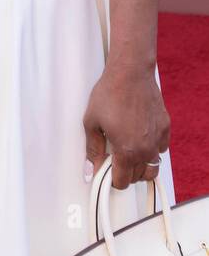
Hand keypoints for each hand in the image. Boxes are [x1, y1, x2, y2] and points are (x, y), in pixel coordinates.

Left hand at [83, 64, 169, 188]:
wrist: (130, 73)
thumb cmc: (110, 93)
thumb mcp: (91, 122)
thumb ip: (92, 149)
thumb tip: (90, 169)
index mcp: (127, 151)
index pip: (122, 182)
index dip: (111, 180)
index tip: (106, 172)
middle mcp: (145, 149)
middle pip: (138, 177)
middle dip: (125, 173)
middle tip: (114, 160)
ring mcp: (158, 139)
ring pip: (152, 166)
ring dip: (141, 166)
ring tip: (128, 152)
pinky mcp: (165, 128)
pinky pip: (160, 149)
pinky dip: (152, 149)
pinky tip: (140, 138)